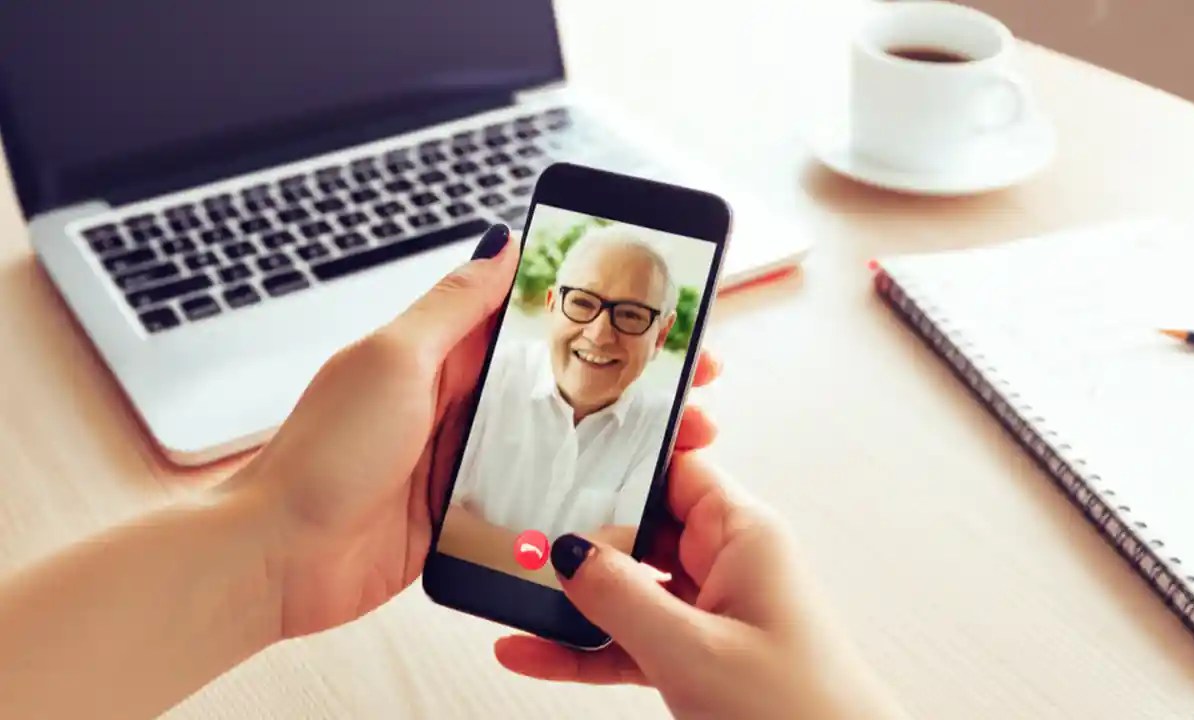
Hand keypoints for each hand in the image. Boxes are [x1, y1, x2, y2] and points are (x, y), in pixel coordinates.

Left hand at [228, 225, 721, 639]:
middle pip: (562, 385)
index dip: (601, 316)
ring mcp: (463, 461)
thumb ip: (454, 307)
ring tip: (678, 449)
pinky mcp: (463, 515)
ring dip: (615, 442)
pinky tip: (621, 498)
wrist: (277, 557)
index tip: (659, 316)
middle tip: (694, 391)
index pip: (537, 323)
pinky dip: (575, 495)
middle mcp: (458, 405)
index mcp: (442, 355)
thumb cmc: (322, 454)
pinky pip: (531, 498)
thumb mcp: (392, 360)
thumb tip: (501, 243)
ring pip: (556, 442)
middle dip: (630, 385)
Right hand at [493, 453, 908, 719]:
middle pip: (641, 526)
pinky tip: (531, 651)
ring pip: (629, 587)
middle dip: (581, 532)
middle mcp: (729, 562)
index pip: (673, 469)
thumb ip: (622, 597)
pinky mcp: (696, 656)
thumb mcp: (693, 650)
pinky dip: (583, 648)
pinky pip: (629, 639)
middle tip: (517, 531)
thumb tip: (567, 551)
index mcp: (744, 533)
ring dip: (573, 598)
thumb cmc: (797, 712)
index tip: (560, 454)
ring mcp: (711, 611)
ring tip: (511, 593)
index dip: (620, 460)